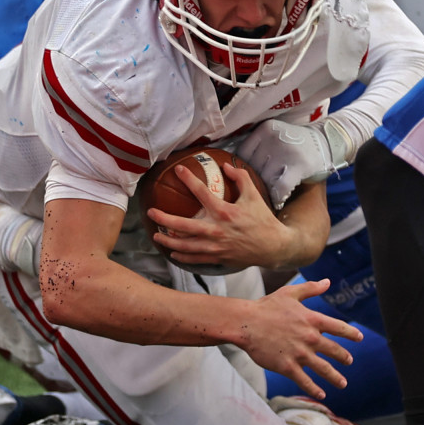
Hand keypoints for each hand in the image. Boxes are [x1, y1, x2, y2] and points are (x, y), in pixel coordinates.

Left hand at [146, 160, 298, 269]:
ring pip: (185, 245)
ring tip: (156, 236)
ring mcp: (215, 246)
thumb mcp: (253, 195)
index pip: (201, 192)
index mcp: (224, 212)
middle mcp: (216, 230)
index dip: (188, 179)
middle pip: (184, 225)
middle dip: (164, 219)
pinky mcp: (218, 258)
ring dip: (168, 241)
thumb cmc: (263, 219)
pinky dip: (182, 256)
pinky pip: (195, 259)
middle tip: (151, 213)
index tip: (178, 170)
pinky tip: (172, 252)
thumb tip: (225, 166)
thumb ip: (240, 178)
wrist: (273, 246)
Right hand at [235, 278, 362, 398]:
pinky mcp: (287, 366)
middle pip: (334, 350)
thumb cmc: (267, 306)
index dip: (351, 333)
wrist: (246, 323)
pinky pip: (305, 381)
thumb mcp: (290, 293)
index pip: (339, 328)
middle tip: (349, 361)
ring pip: (324, 369)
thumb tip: (328, 282)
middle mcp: (310, 338)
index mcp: (312, 320)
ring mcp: (299, 354)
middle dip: (344, 357)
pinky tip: (322, 395)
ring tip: (342, 383)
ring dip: (335, 377)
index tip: (360, 338)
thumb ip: (311, 288)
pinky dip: (314, 389)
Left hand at [237, 118, 351, 208]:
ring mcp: (286, 152)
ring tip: (266, 198)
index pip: (242, 153)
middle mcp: (273, 138)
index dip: (242, 169)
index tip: (244, 178)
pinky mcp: (299, 166)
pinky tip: (277, 201)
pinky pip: (281, 187)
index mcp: (265, 130)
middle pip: (253, 168)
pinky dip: (277, 196)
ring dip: (266, 191)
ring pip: (265, 179)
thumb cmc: (296, 143)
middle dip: (255, 181)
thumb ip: (257, 147)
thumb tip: (230, 167)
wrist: (326, 142)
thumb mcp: (275, 136)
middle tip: (256, 191)